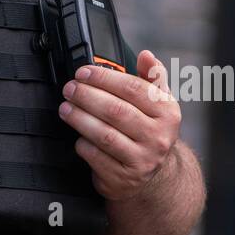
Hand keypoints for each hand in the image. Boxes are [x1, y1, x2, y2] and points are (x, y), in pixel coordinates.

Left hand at [57, 49, 180, 200]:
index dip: (104, 78)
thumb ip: (152, 76)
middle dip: (87, 96)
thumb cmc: (148, 130)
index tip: (83, 72)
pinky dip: (83, 143)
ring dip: (80, 118)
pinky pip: (96, 157)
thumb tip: (146, 55)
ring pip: (105, 135)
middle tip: (70, 88)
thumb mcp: (157, 103)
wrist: (152, 177)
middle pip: (116, 111)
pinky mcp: (123, 179)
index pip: (134, 89)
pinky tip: (77, 135)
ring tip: (66, 108)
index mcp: (168, 113)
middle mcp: (159, 138)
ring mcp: (142, 161)